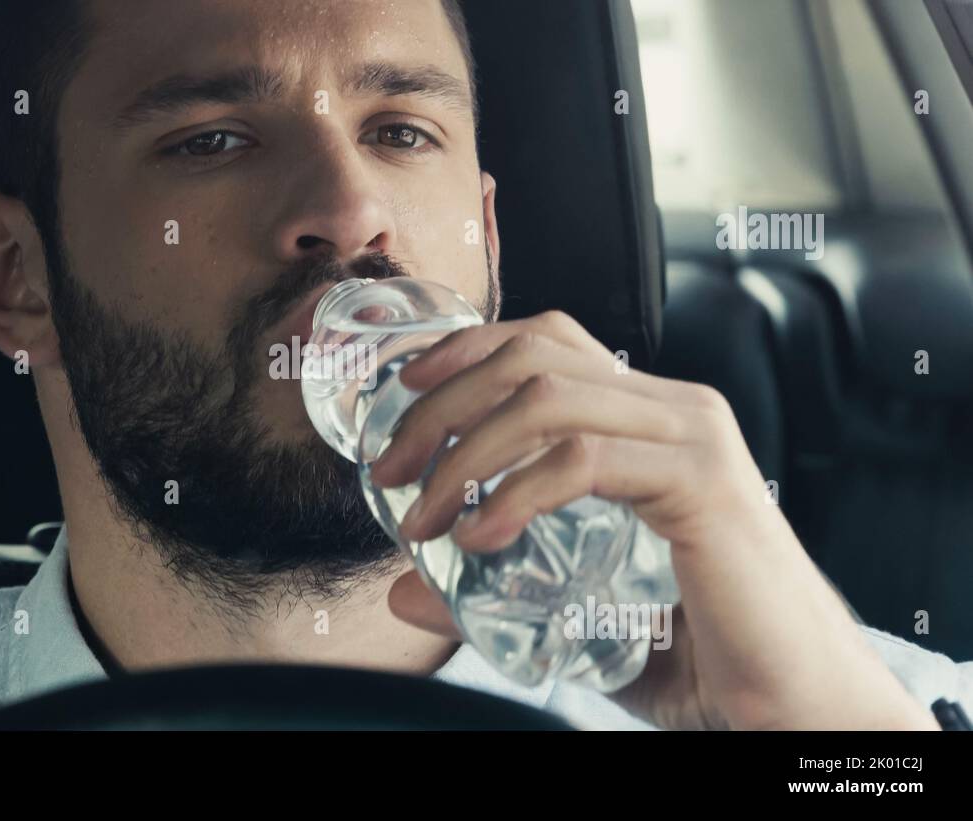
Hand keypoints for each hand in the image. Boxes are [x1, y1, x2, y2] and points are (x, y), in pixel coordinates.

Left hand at [372, 310, 935, 729]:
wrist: (796, 701)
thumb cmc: (699, 651)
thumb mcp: (574, 610)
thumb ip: (490, 593)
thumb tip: (401, 590)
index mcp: (652, 418)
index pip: (548, 340)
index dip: (466, 350)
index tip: (401, 392)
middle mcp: (675, 409)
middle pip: (534, 354)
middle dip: (441, 402)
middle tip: (387, 469)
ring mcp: (693, 437)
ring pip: (548, 396)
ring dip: (463, 450)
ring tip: (420, 515)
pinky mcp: (702, 482)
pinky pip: (583, 460)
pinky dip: (515, 492)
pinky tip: (478, 535)